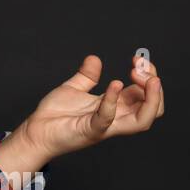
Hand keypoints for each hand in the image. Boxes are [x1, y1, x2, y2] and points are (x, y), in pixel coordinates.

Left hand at [12, 54, 164, 158]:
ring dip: (150, 99)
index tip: (137, 59)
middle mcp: (115, 118)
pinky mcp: (89, 130)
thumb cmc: (55, 115)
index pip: (145, 95)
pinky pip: (107, 118)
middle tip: (140, 68)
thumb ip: (87, 75)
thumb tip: (94, 58)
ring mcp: (105, 126)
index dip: (148, 76)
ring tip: (148, 79)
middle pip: (152, 109)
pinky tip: (114, 84)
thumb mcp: (74, 89)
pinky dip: (112, 101)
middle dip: (154, 86)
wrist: (35, 130)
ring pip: (141, 120)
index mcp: (115, 107)